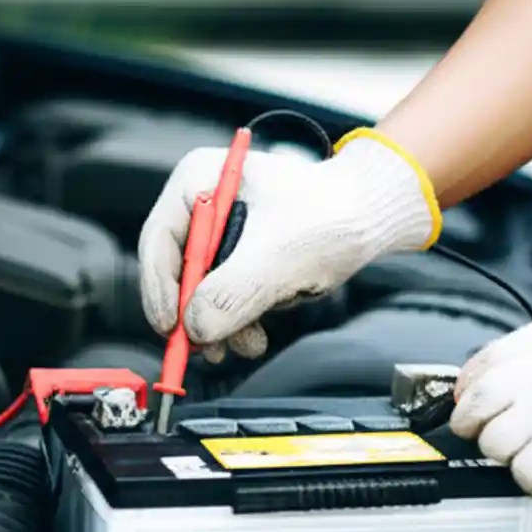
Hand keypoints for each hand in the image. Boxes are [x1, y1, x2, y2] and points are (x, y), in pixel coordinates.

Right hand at [138, 132, 438, 361]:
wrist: (373, 217)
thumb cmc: (334, 214)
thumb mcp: (279, 254)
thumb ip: (233, 292)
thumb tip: (196, 328)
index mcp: (198, 181)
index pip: (158, 241)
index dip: (160, 289)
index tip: (172, 327)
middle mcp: (202, 204)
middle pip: (176, 271)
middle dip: (195, 315)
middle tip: (207, 350)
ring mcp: (219, 232)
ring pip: (200, 292)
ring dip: (221, 324)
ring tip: (247, 343)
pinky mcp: (238, 257)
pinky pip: (223, 298)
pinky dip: (237, 320)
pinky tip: (257, 330)